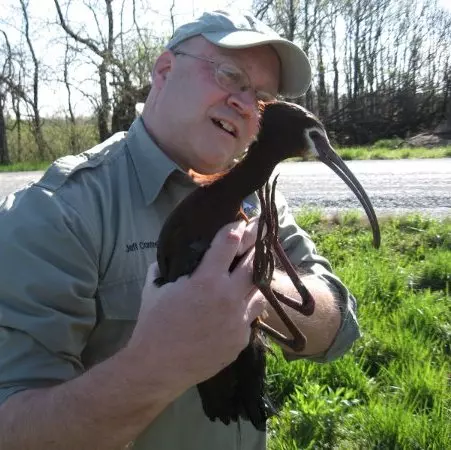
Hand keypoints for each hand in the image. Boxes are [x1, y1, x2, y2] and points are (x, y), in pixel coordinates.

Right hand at [127, 219, 264, 390]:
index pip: (229, 243)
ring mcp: (238, 319)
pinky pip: (252, 316)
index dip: (237, 228)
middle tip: (262, 231)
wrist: (158, 368)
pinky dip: (248, 306)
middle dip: (258, 242)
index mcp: (206, 280)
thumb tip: (163, 262)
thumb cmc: (153, 325)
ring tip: (259, 267)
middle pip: (253, 262)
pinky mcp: (241, 338)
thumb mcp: (153, 290)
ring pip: (260, 289)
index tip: (242, 221)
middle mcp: (228, 296)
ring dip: (258, 276)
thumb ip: (161, 271)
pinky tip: (243, 303)